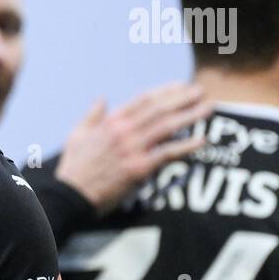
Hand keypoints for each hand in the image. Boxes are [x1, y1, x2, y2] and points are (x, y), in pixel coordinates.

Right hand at [55, 82, 210, 214]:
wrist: (71, 194)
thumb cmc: (74, 167)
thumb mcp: (76, 135)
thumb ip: (92, 115)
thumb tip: (101, 99)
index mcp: (111, 121)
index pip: (143, 100)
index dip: (165, 91)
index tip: (180, 85)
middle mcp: (124, 131)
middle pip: (160, 109)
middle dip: (183, 98)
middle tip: (201, 91)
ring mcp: (133, 149)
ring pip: (167, 127)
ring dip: (190, 116)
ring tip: (207, 108)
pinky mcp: (139, 168)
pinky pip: (168, 153)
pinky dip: (186, 146)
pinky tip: (202, 140)